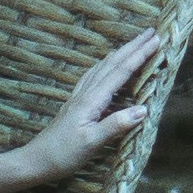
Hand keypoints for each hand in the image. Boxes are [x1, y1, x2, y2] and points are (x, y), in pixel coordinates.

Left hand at [24, 30, 165, 183]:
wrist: (36, 160)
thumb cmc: (63, 154)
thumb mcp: (92, 143)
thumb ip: (116, 125)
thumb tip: (144, 109)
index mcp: (91, 100)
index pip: (120, 72)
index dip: (139, 55)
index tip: (156, 40)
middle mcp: (85, 93)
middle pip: (112, 63)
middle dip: (133, 47)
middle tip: (151, 32)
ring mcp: (79, 97)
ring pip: (103, 67)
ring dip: (120, 53)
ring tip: (134, 44)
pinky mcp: (76, 104)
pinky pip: (94, 77)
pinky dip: (106, 66)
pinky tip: (107, 67)